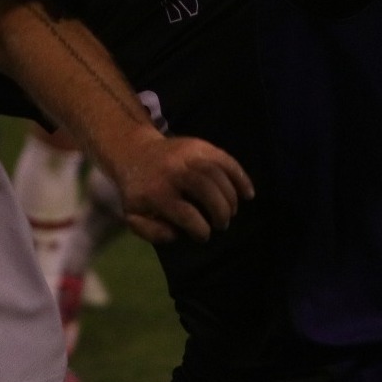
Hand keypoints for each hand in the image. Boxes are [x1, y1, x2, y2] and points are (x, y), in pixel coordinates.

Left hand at [108, 134, 254, 244]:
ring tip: (232, 211)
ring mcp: (187, 155)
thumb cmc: (137, 190)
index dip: (200, 229)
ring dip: (231, 196)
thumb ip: (150, 231)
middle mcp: (173, 171)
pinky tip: (248, 193)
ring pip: (218, 174)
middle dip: (220, 211)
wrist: (134, 152)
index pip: (186, 214)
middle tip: (222, 224)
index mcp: (156, 192)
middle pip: (206, 190)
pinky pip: (225, 159)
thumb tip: (176, 234)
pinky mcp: (199, 145)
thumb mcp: (133, 214)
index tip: (204, 236)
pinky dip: (240, 176)